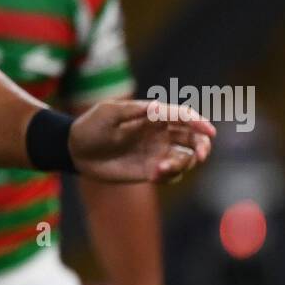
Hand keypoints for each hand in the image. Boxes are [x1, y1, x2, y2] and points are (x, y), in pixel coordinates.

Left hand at [69, 100, 213, 182]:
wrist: (75, 152)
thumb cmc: (90, 127)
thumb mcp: (109, 113)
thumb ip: (135, 110)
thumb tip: (159, 107)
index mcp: (154, 116)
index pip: (184, 117)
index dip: (199, 123)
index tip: (209, 132)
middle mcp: (161, 134)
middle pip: (194, 139)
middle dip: (202, 147)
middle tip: (199, 157)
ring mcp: (158, 153)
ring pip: (186, 159)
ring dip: (180, 165)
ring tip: (159, 170)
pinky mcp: (153, 171)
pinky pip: (173, 175)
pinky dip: (169, 176)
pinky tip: (153, 176)